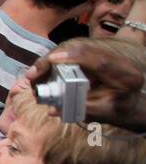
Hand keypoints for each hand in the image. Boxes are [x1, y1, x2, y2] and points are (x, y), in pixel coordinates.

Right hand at [27, 42, 145, 131]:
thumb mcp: (104, 113)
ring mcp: (104, 56)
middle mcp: (115, 60)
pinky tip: (40, 73)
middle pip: (82, 50)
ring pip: (74, 50)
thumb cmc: (118, 110)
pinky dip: (54, 63)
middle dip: (54, 59)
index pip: (100, 61)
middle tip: (33, 74)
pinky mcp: (93, 57)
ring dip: (50, 62)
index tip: (52, 59)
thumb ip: (82, 111)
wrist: (130, 102)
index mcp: (124, 75)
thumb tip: (53, 110)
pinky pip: (71, 55)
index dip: (75, 57)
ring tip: (33, 76)